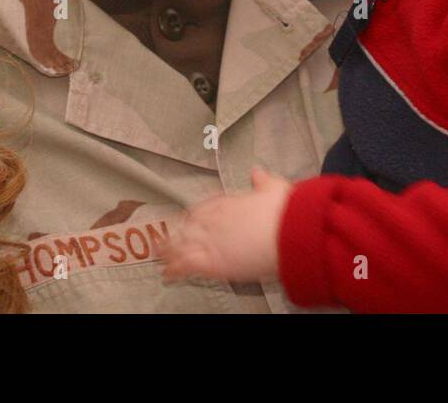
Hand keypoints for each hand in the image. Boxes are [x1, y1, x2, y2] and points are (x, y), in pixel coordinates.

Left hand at [160, 168, 291, 282]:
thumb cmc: (286, 212)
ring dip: (169, 252)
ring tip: (158, 258)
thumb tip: (257, 173)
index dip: (193, 216)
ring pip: (182, 246)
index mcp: (228, 203)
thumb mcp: (276, 189)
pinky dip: (175, 270)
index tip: (188, 220)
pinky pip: (187, 266)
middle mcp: (215, 221)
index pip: (203, 209)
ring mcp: (211, 241)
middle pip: (188, 227)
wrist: (288, 233)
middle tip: (165, 239)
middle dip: (177, 233)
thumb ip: (263, 182)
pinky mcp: (213, 262)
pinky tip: (167, 274)